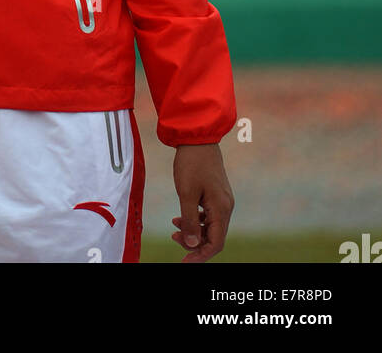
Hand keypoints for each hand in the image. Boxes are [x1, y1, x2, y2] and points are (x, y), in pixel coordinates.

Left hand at [171, 143, 233, 262]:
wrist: (197, 137)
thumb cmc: (191, 163)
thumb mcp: (186, 193)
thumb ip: (190, 221)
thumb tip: (193, 244)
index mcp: (221, 208)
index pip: (215, 243)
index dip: (200, 255)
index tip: (184, 261)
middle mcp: (226, 206)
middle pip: (214, 237)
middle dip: (194, 243)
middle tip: (174, 239)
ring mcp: (222, 200)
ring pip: (210, 227)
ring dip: (194, 232)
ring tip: (174, 229)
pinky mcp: (216, 194)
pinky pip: (208, 216)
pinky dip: (195, 220)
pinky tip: (179, 218)